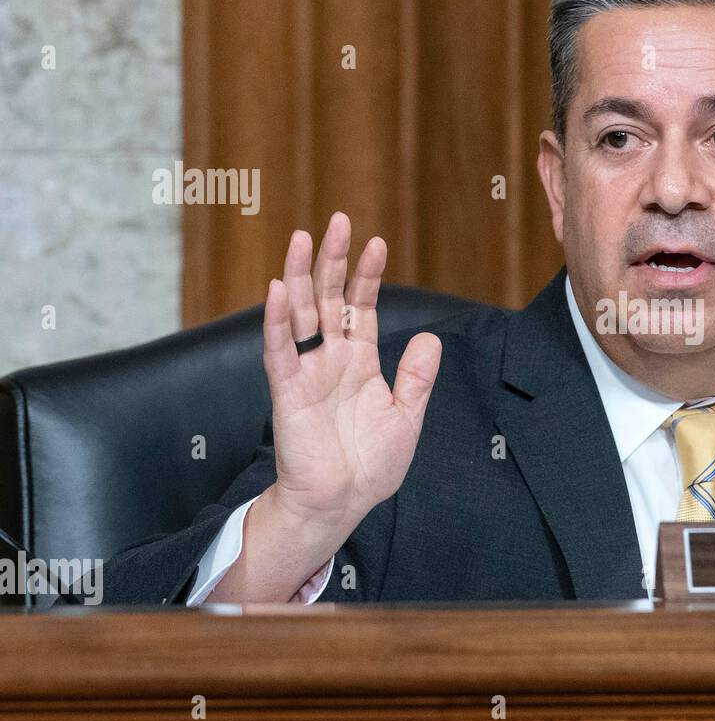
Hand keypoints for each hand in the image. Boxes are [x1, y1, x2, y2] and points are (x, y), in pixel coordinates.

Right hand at [259, 211, 441, 537]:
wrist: (343, 501)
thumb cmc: (371, 464)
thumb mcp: (406, 415)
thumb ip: (416, 376)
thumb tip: (431, 337)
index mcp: (359, 361)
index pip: (361, 306)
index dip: (368, 275)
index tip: (377, 242)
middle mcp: (331, 359)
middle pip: (329, 298)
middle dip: (334, 260)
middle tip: (338, 219)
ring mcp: (307, 371)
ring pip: (300, 313)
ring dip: (300, 275)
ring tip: (301, 237)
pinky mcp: (287, 391)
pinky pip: (279, 350)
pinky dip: (277, 320)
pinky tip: (278, 290)